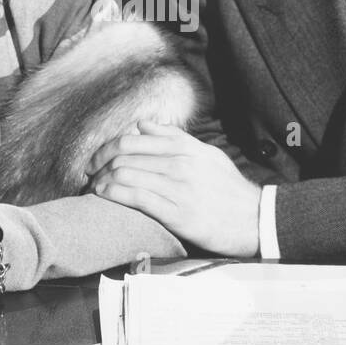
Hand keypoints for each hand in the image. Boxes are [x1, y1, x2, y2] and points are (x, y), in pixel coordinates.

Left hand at [86, 121, 260, 255]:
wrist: (256, 219)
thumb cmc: (229, 189)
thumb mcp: (207, 154)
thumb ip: (175, 138)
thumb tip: (144, 125)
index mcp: (184, 148)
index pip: (132, 140)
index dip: (106, 148)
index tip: (96, 159)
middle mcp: (179, 163)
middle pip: (123, 156)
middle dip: (99, 165)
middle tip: (90, 175)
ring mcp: (177, 187)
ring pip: (125, 175)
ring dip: (102, 182)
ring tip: (95, 189)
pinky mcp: (176, 213)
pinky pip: (135, 197)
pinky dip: (113, 194)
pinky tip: (104, 197)